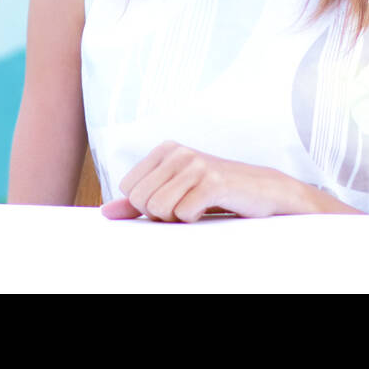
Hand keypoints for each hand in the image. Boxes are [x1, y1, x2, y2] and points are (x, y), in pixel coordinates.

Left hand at [100, 140, 284, 221]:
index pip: (128, 189)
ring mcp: (196, 164)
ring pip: (159, 208)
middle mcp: (178, 152)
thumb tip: (105, 212)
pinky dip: (194, 218)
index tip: (172, 199)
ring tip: (197, 206)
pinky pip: (184, 213)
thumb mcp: (173, 191)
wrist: (262, 190)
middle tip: (186, 206)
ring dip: (177, 218)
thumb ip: (138, 201)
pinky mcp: (213, 182)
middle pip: (141, 199)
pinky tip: (210, 207)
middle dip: (160, 214)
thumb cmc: (214, 192)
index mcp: (165, 149)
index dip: (147, 205)